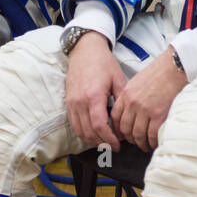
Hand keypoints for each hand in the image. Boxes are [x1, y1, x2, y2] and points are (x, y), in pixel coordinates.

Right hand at [65, 32, 125, 149]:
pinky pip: (73, 124)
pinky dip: (83, 133)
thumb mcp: (118, 78)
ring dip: (92, 140)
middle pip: (89, 132)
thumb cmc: (103, 63)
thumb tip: (128, 118)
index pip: (99, 125)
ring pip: (79, 131)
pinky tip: (93, 135)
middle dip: (102, 143)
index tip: (118, 144)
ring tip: (105, 143)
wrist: (85, 50)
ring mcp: (72, 103)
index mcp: (94, 96)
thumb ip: (122, 99)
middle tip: (114, 146)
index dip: (109, 138)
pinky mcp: (68, 103)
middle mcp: (80, 101)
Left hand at [112, 46, 185, 150]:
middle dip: (129, 139)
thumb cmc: (159, 72)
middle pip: (125, 129)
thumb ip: (131, 96)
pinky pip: (151, 135)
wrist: (174, 67)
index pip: (115, 117)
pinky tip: (155, 142)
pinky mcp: (158, 115)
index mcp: (126, 94)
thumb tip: (130, 111)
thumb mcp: (137, 82)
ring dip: (141, 143)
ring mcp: (145, 110)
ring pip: (137, 134)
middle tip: (135, 142)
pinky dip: (152, 142)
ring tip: (145, 145)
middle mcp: (133, 103)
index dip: (118, 129)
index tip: (122, 134)